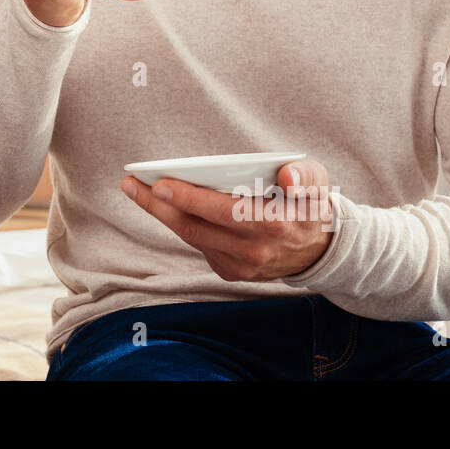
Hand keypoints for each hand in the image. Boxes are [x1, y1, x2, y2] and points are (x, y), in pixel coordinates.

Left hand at [121, 158, 334, 280]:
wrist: (319, 249)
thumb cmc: (308, 203)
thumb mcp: (317, 182)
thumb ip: (305, 175)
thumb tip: (288, 178)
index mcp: (275, 223)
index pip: (224, 211)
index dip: (190, 198)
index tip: (160, 182)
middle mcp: (255, 250)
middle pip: (195, 226)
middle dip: (158, 205)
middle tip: (131, 184)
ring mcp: (242, 266)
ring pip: (191, 237)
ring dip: (161, 214)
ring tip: (137, 190)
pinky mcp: (232, 272)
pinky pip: (198, 245)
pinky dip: (180, 224)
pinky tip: (164, 205)